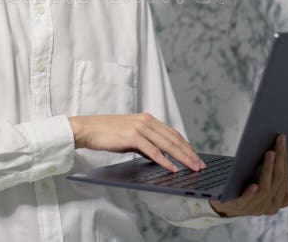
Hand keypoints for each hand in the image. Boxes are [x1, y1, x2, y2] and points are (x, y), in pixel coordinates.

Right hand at [68, 113, 205, 171]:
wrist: (87, 129)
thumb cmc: (106, 134)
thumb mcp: (130, 137)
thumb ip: (145, 144)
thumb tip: (159, 155)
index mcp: (147, 119)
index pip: (172, 133)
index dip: (186, 146)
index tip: (195, 157)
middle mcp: (146, 121)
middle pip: (174, 138)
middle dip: (189, 153)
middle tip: (200, 165)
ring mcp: (140, 127)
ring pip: (167, 144)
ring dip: (182, 157)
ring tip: (192, 168)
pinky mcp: (133, 136)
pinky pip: (153, 151)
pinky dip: (165, 160)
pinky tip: (173, 168)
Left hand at [209, 134, 287, 216]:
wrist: (224, 203)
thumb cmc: (245, 186)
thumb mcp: (260, 179)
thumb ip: (270, 170)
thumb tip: (277, 145)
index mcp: (278, 200)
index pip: (285, 178)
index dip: (285, 159)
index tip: (282, 140)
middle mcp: (270, 206)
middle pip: (278, 181)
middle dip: (280, 160)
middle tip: (278, 142)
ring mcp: (255, 208)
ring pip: (266, 190)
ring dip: (268, 170)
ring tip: (270, 154)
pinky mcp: (238, 206)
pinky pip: (247, 201)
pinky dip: (251, 193)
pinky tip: (254, 185)